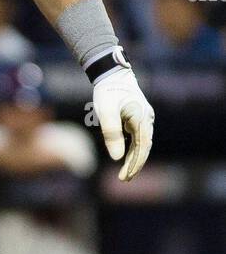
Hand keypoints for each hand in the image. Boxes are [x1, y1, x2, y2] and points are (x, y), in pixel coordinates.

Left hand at [93, 66, 153, 180]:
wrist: (111, 74)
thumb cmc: (107, 92)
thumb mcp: (106, 113)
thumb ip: (111, 134)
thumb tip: (116, 157)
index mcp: (142, 118)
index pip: (142, 147)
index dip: (135, 164)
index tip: (125, 176)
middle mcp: (147, 119)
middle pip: (144, 147)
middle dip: (135, 164)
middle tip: (123, 179)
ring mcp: (145, 118)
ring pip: (142, 143)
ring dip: (134, 158)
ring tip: (124, 173)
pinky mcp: (139, 118)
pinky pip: (138, 137)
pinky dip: (133, 149)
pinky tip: (126, 158)